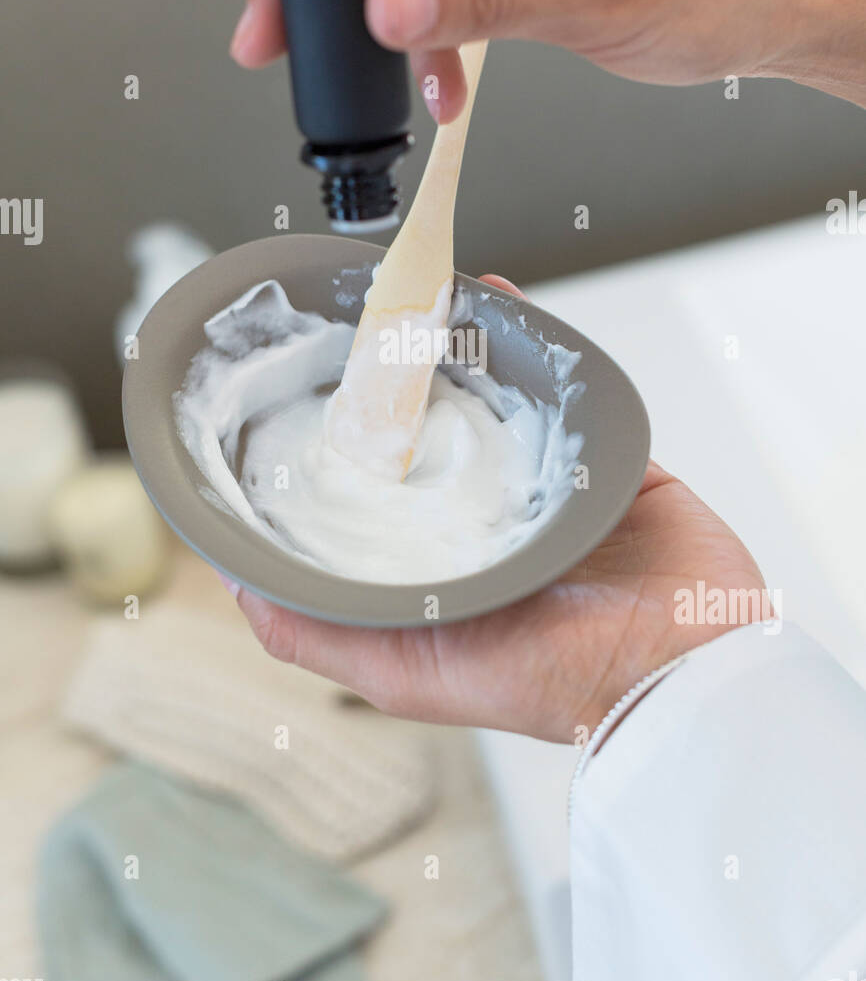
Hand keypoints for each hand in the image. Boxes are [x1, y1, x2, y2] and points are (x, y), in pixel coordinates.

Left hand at [224, 276, 768, 744]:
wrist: (679, 664)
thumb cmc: (546, 681)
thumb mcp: (403, 674)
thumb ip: (315, 635)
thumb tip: (235, 585)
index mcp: (434, 569)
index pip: (371, 495)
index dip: (337, 447)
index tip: (302, 396)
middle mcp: (484, 525)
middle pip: (428, 437)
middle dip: (392, 385)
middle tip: (360, 333)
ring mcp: (543, 485)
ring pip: (489, 401)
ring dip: (453, 350)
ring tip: (415, 304)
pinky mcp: (599, 456)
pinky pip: (560, 384)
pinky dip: (528, 338)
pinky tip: (493, 300)